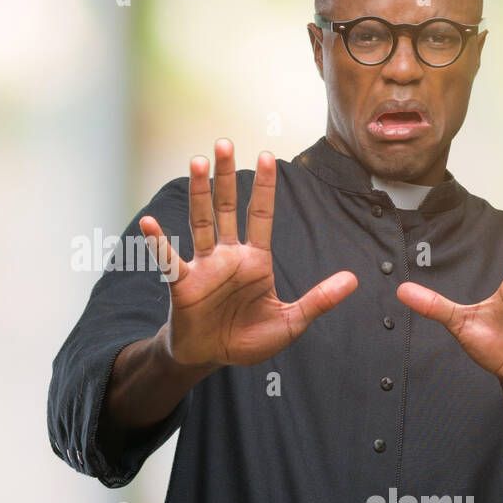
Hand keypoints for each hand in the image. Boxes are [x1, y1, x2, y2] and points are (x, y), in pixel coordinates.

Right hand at [140, 138, 357, 369]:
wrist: (211, 358)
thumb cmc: (247, 338)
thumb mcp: (290, 322)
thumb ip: (318, 301)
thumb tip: (353, 281)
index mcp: (255, 259)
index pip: (260, 215)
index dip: (264, 186)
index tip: (267, 156)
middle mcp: (227, 255)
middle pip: (226, 207)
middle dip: (226, 176)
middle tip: (225, 144)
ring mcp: (203, 266)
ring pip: (201, 222)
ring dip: (199, 193)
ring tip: (198, 162)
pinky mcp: (182, 284)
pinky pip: (168, 259)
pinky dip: (158, 242)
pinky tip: (149, 223)